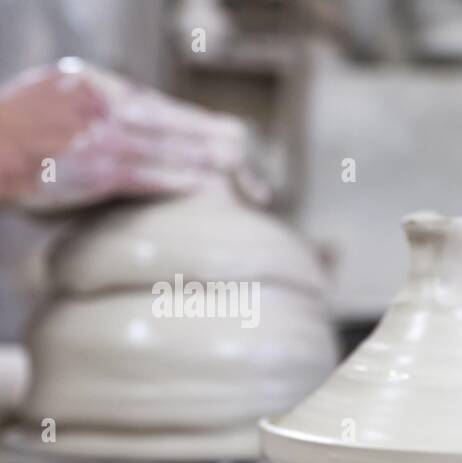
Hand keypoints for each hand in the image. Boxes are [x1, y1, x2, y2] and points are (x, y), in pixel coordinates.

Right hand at [0, 58, 250, 211]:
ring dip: (202, 156)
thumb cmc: (11, 133)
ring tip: (234, 164)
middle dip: (207, 133)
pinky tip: (201, 184)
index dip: (187, 117)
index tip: (216, 127)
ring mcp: (96, 136)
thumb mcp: (50, 99)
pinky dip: (175, 178)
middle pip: (166, 119)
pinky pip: (144, 174)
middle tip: (242, 143)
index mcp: (89, 83)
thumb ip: (91, 104)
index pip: (150, 101)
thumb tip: (133, 118)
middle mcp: (98, 104)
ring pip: (164, 146)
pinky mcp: (93, 169)